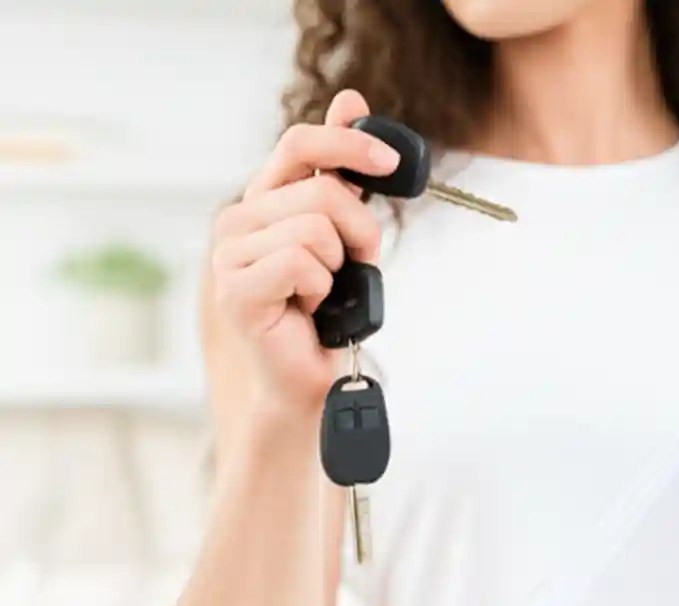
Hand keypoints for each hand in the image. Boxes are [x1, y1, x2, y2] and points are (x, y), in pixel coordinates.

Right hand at [209, 89, 397, 411]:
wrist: (311, 375)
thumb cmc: (328, 308)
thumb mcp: (347, 229)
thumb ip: (344, 170)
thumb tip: (350, 100)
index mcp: (266, 197)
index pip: (302, 144)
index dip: (350, 144)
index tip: (390, 164)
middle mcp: (240, 218)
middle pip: (323, 191)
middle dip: (361, 231)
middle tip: (355, 263)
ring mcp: (230, 253)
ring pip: (316, 228)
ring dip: (341, 265)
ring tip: (326, 290)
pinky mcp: (234, 289)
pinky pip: (300, 263)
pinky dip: (320, 288)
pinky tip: (307, 308)